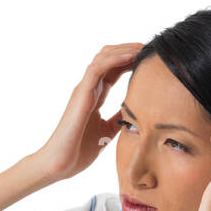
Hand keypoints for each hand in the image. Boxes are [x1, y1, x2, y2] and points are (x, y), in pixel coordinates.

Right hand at [35, 43, 144, 182]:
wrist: (62, 163)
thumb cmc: (79, 151)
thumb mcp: (107, 133)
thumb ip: (117, 119)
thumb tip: (133, 113)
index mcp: (94, 97)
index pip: (113, 71)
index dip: (129, 61)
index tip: (147, 59)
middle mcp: (88, 89)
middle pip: (108, 58)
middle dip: (128, 49)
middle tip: (148, 48)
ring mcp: (83, 89)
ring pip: (103, 57)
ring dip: (124, 49)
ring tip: (142, 47)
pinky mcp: (80, 93)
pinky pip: (97, 68)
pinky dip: (114, 59)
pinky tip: (130, 56)